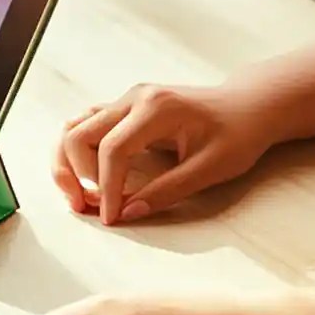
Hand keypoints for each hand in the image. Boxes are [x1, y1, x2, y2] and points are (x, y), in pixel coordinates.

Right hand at [55, 83, 272, 224]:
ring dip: (66, 165)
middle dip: (75, 176)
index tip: (110, 216)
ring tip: (76, 196)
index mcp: (157, 108)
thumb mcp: (211, 168)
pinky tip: (83, 180)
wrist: (249, 106)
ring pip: (72, 129)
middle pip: (79, 135)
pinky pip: (81, 128)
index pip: (113, 150)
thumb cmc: (238, 134)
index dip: (106, 188)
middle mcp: (133, 98)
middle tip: (87, 207)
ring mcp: (124, 101)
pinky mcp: (120, 109)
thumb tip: (128, 213)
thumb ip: (168, 191)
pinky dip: (74, 155)